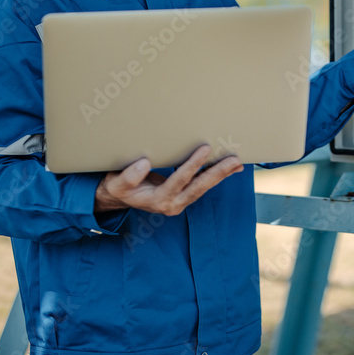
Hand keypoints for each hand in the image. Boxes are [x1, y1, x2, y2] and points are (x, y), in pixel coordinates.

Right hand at [94, 145, 242, 215]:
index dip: (192, 165)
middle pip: (198, 187)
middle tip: (233, 160)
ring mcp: (179, 202)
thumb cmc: (118, 188)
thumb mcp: (117, 184)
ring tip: (237, 163)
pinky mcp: (183, 197)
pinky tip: (229, 168)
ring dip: (221, 175)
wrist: (120, 199)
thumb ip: (128, 177)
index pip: (179, 180)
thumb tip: (144, 164)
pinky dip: (215, 176)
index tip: (204, 149)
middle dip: (217, 173)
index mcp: (158, 201)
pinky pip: (201, 186)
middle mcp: (172, 204)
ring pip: (203, 188)